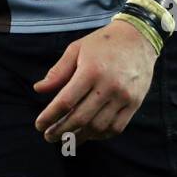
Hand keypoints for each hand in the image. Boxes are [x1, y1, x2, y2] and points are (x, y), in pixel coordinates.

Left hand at [33, 20, 156, 144]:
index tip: (39, 125)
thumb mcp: (76, 49)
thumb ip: (58, 71)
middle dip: (61, 131)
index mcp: (91, 71)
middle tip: (49, 136)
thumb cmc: (103, 42)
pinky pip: (116, 127)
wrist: (138, 37)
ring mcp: (123, 97)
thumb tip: (38, 89)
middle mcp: (108, 86)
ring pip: (98, 127)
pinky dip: (100, 135)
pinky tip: (89, 134)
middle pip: (80, 118)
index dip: (50, 116)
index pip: (66, 101)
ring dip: (80, 136)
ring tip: (67, 138)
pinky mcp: (135, 103)